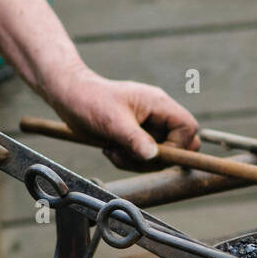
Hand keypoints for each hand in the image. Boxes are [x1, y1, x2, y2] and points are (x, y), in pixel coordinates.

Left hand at [46, 67, 199, 167]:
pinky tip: (111, 149)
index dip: (178, 146)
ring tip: (114, 150)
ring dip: (137, 161)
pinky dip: (129, 160)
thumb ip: (135, 139)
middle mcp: (158, 114)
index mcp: (158, 104)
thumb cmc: (89, 101)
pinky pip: (145, 156)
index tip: (153, 154)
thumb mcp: (112, 121)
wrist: (68, 96)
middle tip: (131, 155)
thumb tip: (155, 157)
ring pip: (161, 155)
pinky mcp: (138, 136)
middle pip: (180, 145)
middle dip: (157, 158)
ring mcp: (149, 126)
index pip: (188, 128)